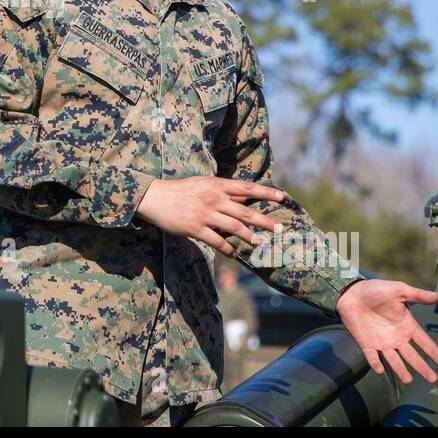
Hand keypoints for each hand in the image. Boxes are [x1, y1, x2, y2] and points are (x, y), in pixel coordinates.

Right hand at [134, 176, 286, 254]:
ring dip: (250, 237)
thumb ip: (223, 191)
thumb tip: (245, 196)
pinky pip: (217, 241)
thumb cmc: (180, 190)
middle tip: (279, 229)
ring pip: (235, 227)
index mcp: (217, 185)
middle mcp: (214, 198)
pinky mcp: (195, 228)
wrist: (155, 198)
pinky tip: (235, 254)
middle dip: (265, 221)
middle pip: (246, 211)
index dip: (266, 192)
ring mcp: (205, 214)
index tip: (283, 196)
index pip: (247, 188)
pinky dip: (228, 249)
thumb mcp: (203, 184)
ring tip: (260, 243)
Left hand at [336, 279, 437, 384]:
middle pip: (412, 356)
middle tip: (432, 379)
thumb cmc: (375, 290)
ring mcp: (382, 342)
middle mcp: (397, 338)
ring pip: (394, 360)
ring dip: (400, 370)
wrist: (351, 293)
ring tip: (408, 380)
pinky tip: (381, 370)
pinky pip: (372, 356)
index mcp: (406, 326)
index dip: (435, 353)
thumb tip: (437, 295)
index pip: (424, 342)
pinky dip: (375, 363)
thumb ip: (417, 295)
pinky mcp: (366, 344)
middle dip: (422, 367)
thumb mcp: (398, 289)